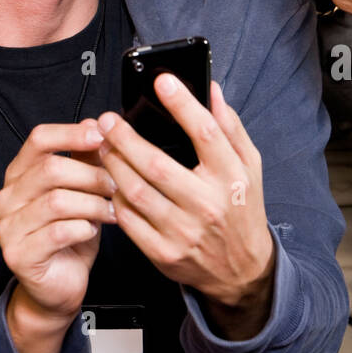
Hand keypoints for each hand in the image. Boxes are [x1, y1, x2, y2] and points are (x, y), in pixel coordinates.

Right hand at [0, 122, 116, 320]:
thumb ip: (85, 159)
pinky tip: (93, 231)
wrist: (58, 287)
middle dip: (91, 175)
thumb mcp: (82, 192)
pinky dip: (83, 228)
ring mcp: (8, 226)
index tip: (102, 135)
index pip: (39, 139)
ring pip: (57, 201)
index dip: (71, 133)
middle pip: (51, 169)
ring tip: (111, 211)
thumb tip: (94, 124)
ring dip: (92, 204)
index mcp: (20, 174)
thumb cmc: (71, 235)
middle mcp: (8, 197)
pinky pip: (57, 233)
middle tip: (116, 185)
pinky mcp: (18, 254)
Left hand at [97, 77, 274, 338]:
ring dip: (113, 164)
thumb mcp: (248, 166)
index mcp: (231, 177)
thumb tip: (210, 88)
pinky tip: (110, 179)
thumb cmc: (241, 209)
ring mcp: (184, 232)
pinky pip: (129, 220)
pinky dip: (115, 196)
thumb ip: (229, 126)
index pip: (205, 133)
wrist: (241, 271)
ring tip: (103, 145)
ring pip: (136, 191)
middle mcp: (207, 205)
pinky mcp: (163, 253)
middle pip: (156, 164)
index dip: (182, 104)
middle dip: (126, 138)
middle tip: (108, 120)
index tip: (162, 81)